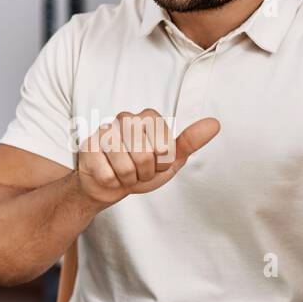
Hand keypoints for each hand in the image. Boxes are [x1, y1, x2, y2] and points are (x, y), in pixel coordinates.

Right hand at [75, 109, 219, 205]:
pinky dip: (112, 182)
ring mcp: (104, 131)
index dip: (161, 162)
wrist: (109, 185)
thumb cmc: (141, 169)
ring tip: (124, 172)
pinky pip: (107, 175)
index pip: (164, 146)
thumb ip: (191, 141)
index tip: (155, 161)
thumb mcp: (170, 159)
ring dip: (128, 178)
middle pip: (144, 156)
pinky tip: (108, 174)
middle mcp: (125, 117)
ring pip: (125, 167)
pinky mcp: (88, 147)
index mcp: (148, 116)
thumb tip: (214, 124)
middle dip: (144, 172)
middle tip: (138, 169)